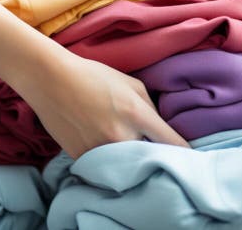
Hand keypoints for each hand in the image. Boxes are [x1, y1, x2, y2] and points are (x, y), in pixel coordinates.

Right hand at [16, 53, 189, 158]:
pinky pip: (105, 167)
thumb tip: (160, 126)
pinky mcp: (82, 158)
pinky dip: (110, 162)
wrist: (50, 80)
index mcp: (136, 114)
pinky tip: (106, 149)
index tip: (191, 157)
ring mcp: (100, 150)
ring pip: (128, 166)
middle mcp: (121, 136)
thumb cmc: (92, 75)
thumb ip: (150, 106)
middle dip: (157, 156)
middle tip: (158, 153)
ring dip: (133, 161)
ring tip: (128, 149)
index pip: (172, 142)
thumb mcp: (130, 83)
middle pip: (151, 158)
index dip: (185, 151)